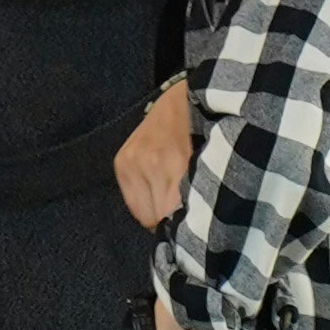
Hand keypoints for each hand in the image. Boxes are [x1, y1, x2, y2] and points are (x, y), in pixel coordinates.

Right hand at [116, 76, 192, 230]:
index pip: (173, 214)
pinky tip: (156, 193)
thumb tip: (192, 228)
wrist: (182, 100)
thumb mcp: (209, 163)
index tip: (194, 229)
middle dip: (170, 219)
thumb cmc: (203, 134)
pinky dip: (144, 205)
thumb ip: (198, 193)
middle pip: (157, 217)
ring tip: (169, 200)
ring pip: (143, 215)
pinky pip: (132, 204)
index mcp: (176, 161)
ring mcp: (131, 161)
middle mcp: (149, 162)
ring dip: (156, 213)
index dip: (185, 226)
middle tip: (183, 213)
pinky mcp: (120, 162)